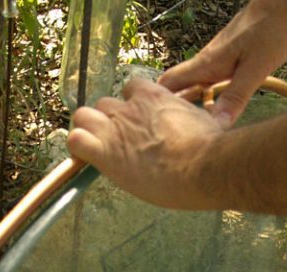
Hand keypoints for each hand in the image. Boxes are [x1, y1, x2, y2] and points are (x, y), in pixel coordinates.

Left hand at [66, 79, 224, 209]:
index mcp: (153, 97)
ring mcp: (116, 128)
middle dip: (108, 121)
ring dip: (90, 133)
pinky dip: (77, 149)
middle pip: (104, 104)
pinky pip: (76, 140)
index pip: (131, 88)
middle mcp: (130, 108)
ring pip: (84, 118)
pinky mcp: (106, 152)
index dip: (131, 107)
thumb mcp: (205, 120)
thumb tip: (204, 122)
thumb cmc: (210, 148)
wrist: (204, 166)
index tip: (137, 124)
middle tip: (118, 143)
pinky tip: (87, 158)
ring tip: (101, 152)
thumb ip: (191, 116)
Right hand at [159, 0, 286, 125]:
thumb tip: (216, 124)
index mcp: (206, 65)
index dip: (156, 102)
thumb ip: (235, 97)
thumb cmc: (270, 32)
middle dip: (169, 108)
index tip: (153, 123)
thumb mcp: (255, 70)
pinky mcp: (226, 61)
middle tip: (170, 133)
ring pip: (192, 86)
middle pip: (176, 87)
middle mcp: (205, 63)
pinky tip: (213, 111)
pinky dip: (205, 98)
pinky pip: (207, 83)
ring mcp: (215, 62)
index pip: (169, 83)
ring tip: (189, 129)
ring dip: (188, 105)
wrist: (283, 5)